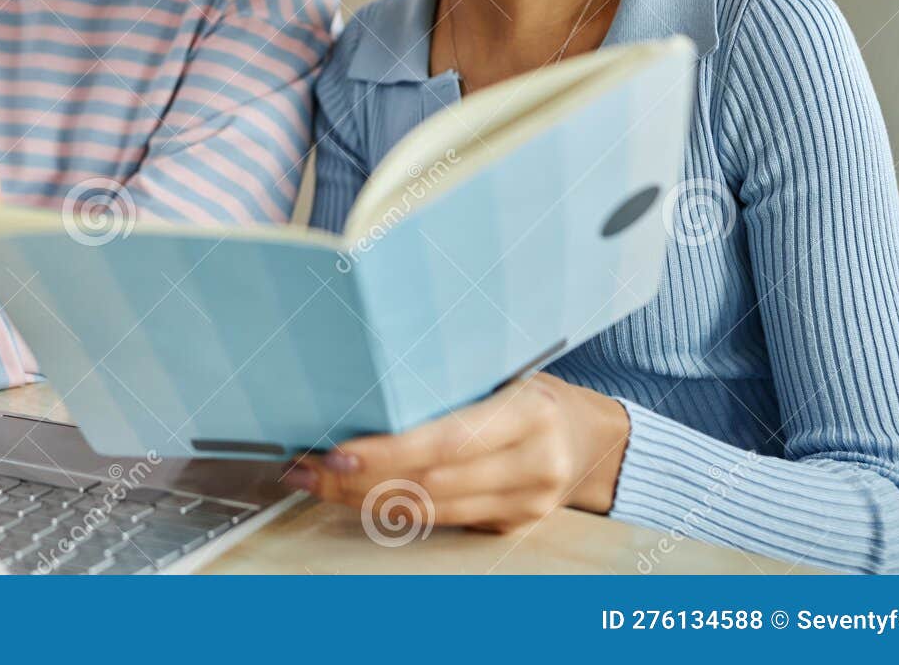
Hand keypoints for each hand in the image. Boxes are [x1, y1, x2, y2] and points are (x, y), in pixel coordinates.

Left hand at [282, 372, 629, 534]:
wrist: (594, 439)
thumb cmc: (536, 391)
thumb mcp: (506, 371)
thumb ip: (453, 383)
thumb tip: (367, 382)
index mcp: (530, 413)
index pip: (449, 442)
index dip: (390, 452)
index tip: (338, 451)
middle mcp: (533, 465)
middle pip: (430, 484)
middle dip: (358, 479)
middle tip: (304, 468)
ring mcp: (525, 504)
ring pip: (428, 511)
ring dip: (363, 498)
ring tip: (315, 481)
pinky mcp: (510, 527)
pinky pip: (439, 522)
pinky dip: (391, 508)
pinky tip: (353, 494)